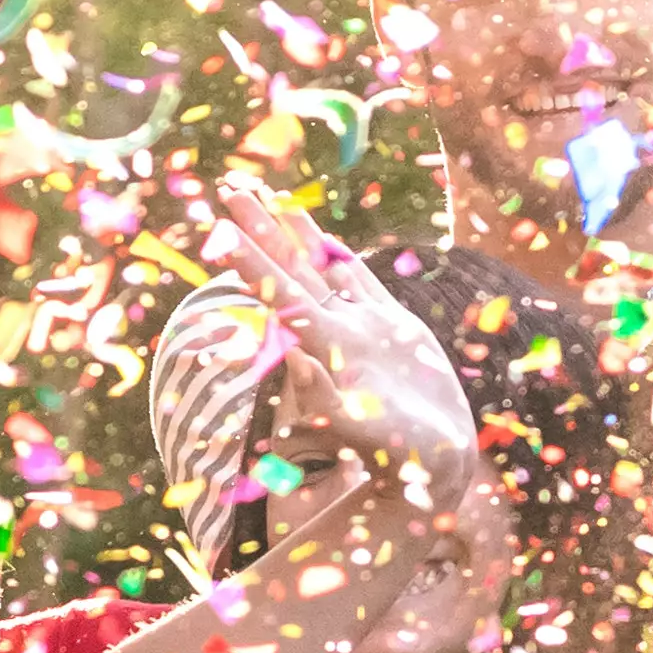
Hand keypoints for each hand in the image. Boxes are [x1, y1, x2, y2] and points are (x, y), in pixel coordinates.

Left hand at [214, 182, 480, 503]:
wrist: (434, 466)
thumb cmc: (400, 457)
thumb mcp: (359, 431)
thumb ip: (325, 399)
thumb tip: (293, 357)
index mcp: (323, 348)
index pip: (278, 293)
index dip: (250, 260)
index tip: (219, 228)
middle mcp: (335, 331)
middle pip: (289, 268)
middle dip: (260, 227)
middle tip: (230, 186)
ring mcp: (362, 326)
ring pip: (320, 267)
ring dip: (294, 231)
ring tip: (270, 195)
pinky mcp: (392, 328)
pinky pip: (357, 281)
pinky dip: (338, 257)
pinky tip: (321, 236)